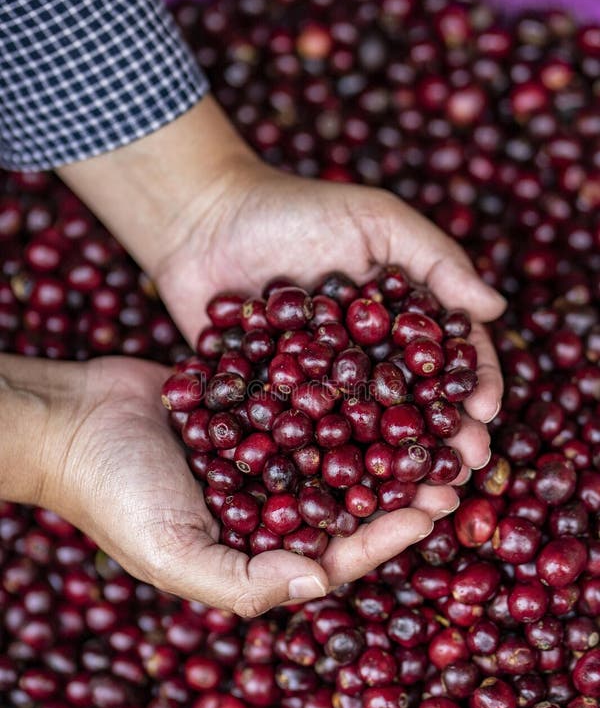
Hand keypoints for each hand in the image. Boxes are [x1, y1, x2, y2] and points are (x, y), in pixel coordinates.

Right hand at [26, 355, 452, 615]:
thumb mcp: (173, 554)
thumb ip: (243, 582)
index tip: (433, 508)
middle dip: (401, 484)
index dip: (388, 534)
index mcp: (259, 550)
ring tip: (432, 415)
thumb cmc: (115, 497)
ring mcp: (265, 452)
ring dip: (384, 435)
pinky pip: (308, 401)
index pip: (340, 551)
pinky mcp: (256, 406)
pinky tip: (378, 374)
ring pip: (339, 447)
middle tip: (453, 460)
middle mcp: (270, 504)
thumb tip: (319, 583)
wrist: (72, 421)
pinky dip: (342, 393)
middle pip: (351, 498)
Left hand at [58, 97, 506, 596]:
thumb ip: (435, 258)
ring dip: (396, 467)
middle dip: (444, 438)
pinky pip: (307, 439)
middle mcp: (366, 359)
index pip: (448, 357)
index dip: (472, 384)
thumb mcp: (374, 220)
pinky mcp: (277, 404)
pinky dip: (328, 466)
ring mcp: (321, 386)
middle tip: (462, 468)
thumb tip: (495, 308)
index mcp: (398, 319)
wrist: (202, 224)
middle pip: (414, 405)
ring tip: (418, 497)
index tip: (483, 412)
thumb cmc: (292, 211)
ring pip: (366, 434)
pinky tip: (348, 494)